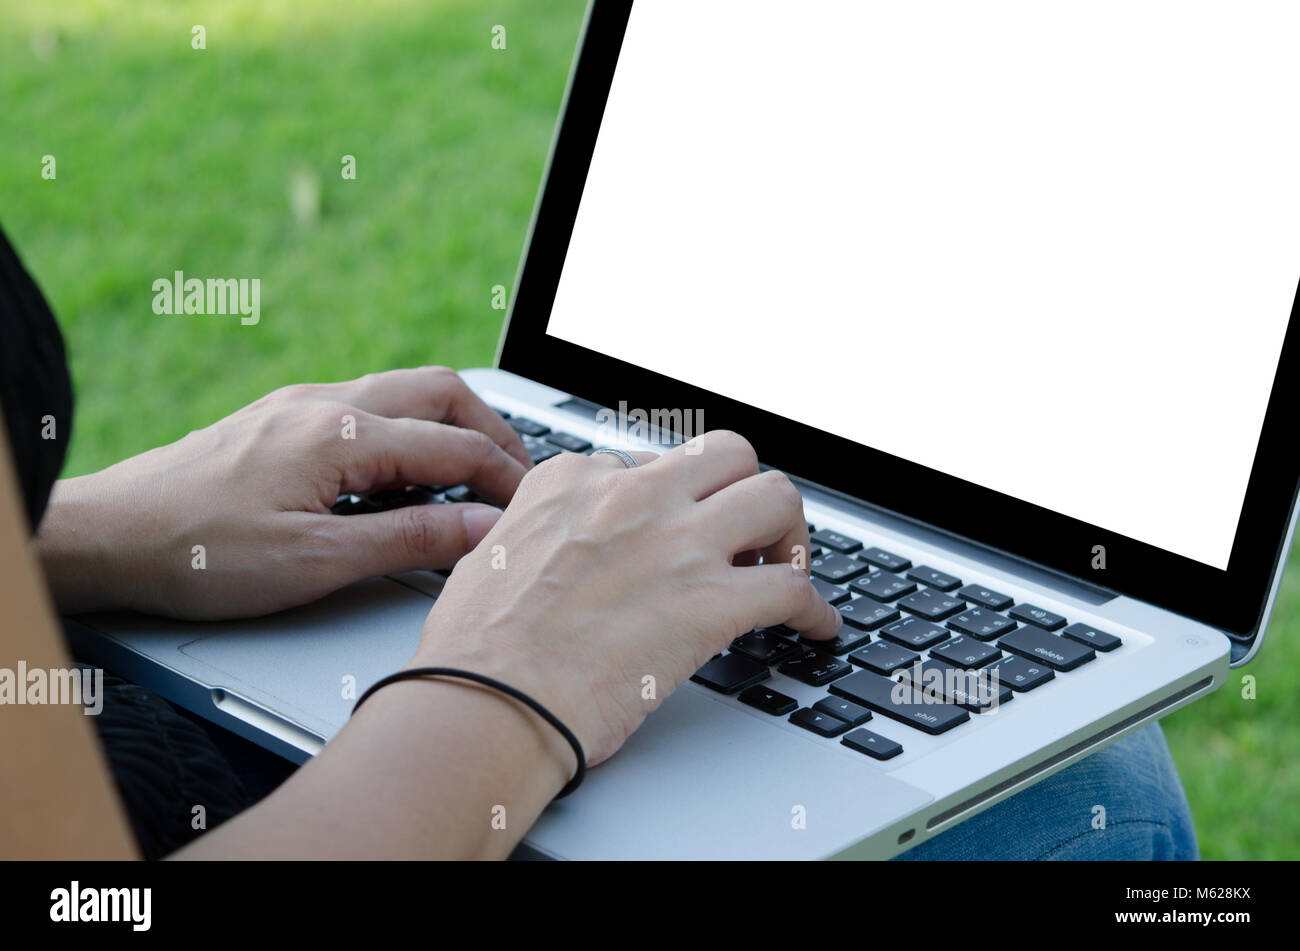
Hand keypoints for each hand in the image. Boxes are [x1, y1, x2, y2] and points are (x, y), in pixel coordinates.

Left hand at [36, 367, 530, 619]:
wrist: (107, 534)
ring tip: (472, 477)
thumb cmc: (200, 554)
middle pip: (441, 392)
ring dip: (450, 426)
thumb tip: (486, 528)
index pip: (455, 447)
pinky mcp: (281, 418)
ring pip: (403, 392)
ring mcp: (300, 405)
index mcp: (340, 434)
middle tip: (518, 476)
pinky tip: (403, 477)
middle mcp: (324, 404)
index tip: (532, 509)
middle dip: (492, 429)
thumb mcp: (316, 561)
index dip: (506, 479)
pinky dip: (408, 432)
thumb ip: (411, 539)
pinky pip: (367, 406)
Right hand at [410, 430, 840, 767]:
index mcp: (574, 480)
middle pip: (727, 455)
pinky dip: (814, 609)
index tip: (678, 530)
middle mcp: (632, 496)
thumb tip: (557, 546)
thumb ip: (541, 533)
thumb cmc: (478, 649)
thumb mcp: (493, 555)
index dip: (672, 503)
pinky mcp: (711, 603)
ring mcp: (677, 544)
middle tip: (743, 534)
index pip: (651, 466)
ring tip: (782, 567)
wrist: (486, 702)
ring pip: (776, 496)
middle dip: (742, 491)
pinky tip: (813, 628)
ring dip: (787, 533)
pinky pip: (793, 588)